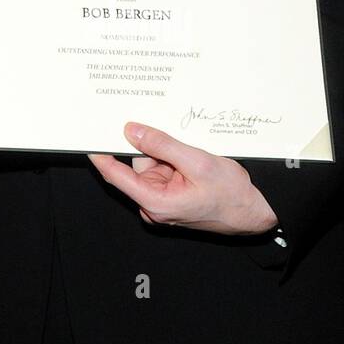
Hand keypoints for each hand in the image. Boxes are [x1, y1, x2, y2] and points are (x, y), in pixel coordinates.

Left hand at [87, 122, 278, 235]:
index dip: (100, 153)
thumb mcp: (197, 162)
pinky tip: (191, 159)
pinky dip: (172, 161)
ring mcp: (162, 202)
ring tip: (191, 154)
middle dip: (151, 148)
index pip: (115, 175)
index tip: (87, 134)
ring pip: (150, 165)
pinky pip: (163, 171)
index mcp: (155, 203)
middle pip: (136, 166)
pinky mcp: (171, 197)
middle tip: (167, 135)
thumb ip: (162, 145)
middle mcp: (154, 205)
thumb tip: (131, 131)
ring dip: (166, 154)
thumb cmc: (232, 195)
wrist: (256, 213)